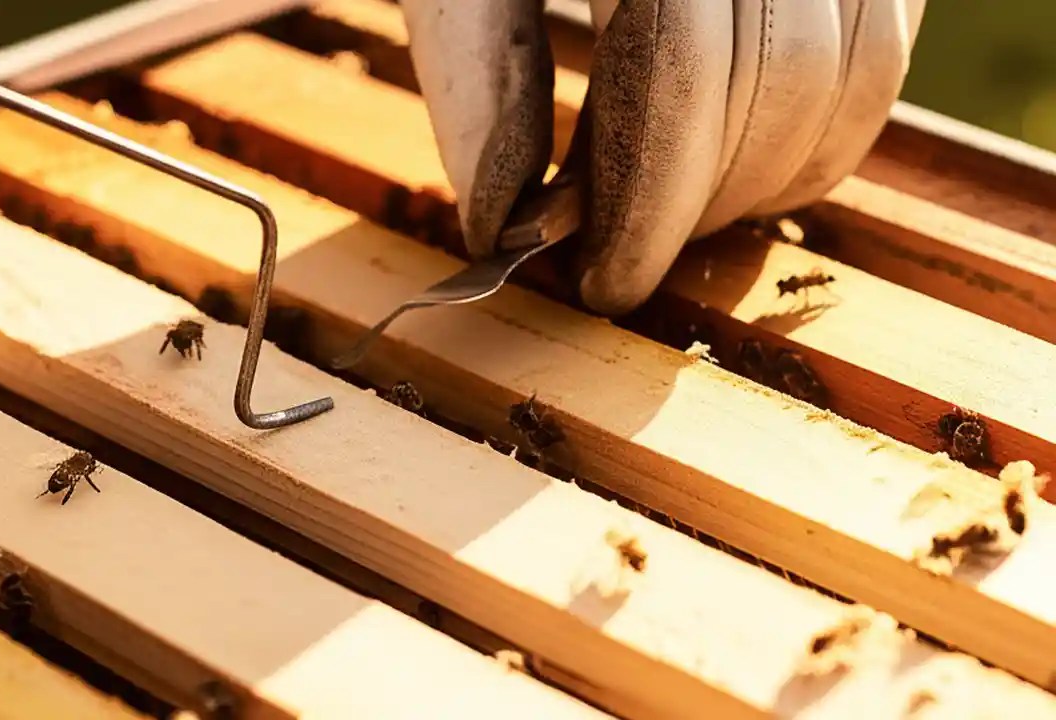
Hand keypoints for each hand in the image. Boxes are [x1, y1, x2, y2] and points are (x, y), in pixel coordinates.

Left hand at [399, 0, 926, 314]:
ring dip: (768, 182)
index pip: (682, 76)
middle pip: (781, 87)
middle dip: (704, 206)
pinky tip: (743, 156)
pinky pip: (887, 46)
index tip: (604, 288)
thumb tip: (505, 232)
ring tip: (678, 212)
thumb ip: (477, 81)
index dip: (649, 208)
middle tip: (629, 254)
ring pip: (857, 77)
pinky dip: (824, 125)